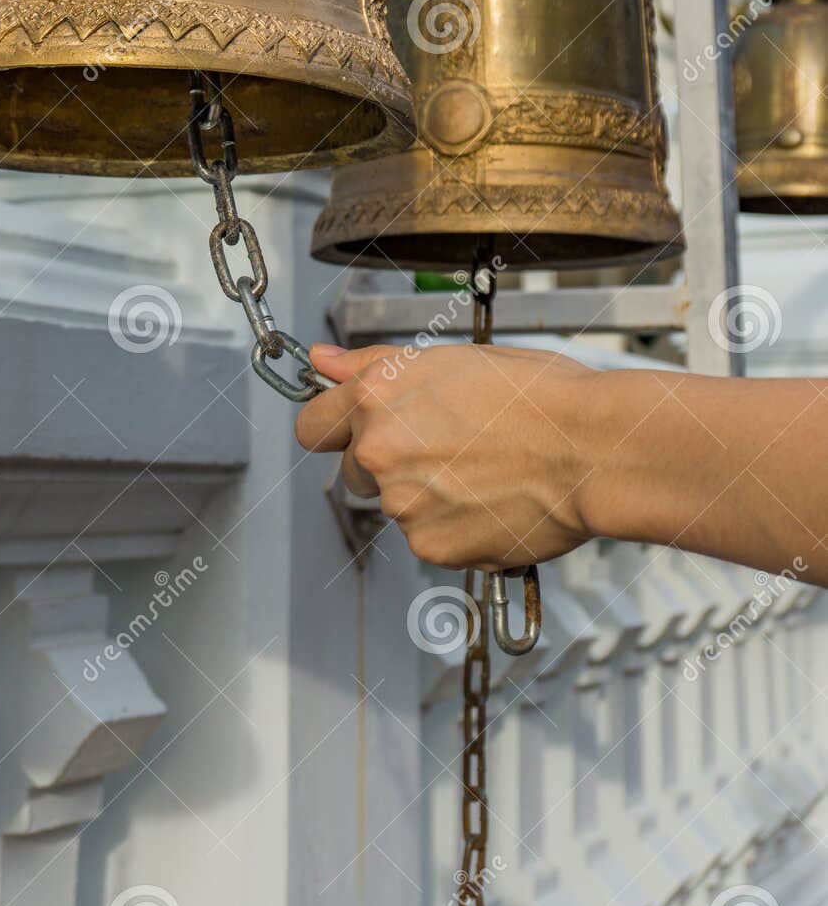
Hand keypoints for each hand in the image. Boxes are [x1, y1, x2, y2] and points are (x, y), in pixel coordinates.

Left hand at [296, 342, 606, 570]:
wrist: (593, 448)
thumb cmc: (538, 396)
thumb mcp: (450, 359)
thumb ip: (373, 365)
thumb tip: (322, 361)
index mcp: (376, 397)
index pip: (312, 425)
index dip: (335, 427)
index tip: (352, 430)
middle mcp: (378, 452)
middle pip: (354, 470)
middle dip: (388, 463)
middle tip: (448, 446)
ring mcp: (403, 504)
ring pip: (397, 505)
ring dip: (426, 494)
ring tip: (484, 469)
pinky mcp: (431, 546)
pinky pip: (429, 538)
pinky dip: (454, 526)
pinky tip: (494, 499)